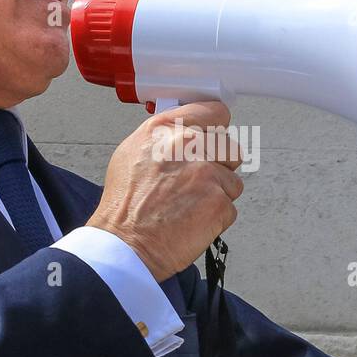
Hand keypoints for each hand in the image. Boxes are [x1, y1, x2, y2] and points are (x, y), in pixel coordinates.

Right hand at [87, 100, 244, 280]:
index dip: (215, 129)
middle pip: (229, 146)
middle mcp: (188, 145)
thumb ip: (164, 137)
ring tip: (189, 204)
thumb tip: (187, 132)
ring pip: (232, 179)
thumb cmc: (124, 206)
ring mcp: (206, 173)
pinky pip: (230, 206)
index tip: (214, 137)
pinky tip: (192, 220)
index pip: (213, 112)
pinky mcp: (219, 201)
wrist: (125, 245)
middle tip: (196, 183)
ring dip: (218, 193)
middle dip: (218, 165)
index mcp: (164, 128)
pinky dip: (216, 217)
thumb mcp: (132, 153)